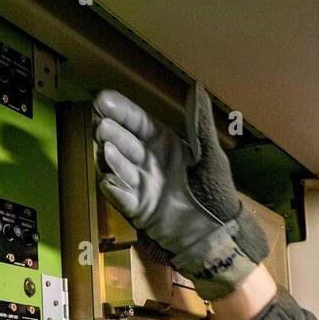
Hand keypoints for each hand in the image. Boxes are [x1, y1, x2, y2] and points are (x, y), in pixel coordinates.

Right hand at [92, 82, 268, 299]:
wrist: (216, 232)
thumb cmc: (215, 190)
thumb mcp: (210, 154)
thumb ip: (200, 123)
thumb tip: (195, 87)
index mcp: (164, 143)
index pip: (137, 122)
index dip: (121, 111)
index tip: (103, 99)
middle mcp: (147, 160)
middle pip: (124, 142)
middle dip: (112, 134)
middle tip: (102, 127)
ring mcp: (140, 184)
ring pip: (120, 167)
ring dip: (112, 160)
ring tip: (107, 150)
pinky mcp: (137, 208)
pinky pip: (122, 197)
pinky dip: (115, 190)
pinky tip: (110, 182)